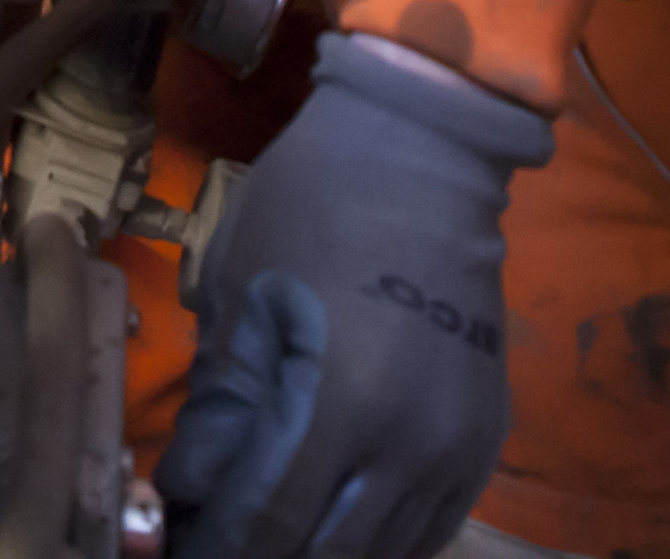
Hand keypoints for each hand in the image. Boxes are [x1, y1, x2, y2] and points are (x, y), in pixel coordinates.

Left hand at [158, 34, 553, 558]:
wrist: (424, 150)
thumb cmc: (312, 203)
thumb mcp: (241, 295)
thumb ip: (221, 403)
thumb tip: (190, 491)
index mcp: (341, 401)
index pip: (271, 521)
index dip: (221, 547)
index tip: (183, 552)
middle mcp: (410, 443)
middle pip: (330, 554)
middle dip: (266, 557)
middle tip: (220, 546)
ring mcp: (458, 446)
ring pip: (385, 552)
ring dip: (323, 554)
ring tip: (272, 540)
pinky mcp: (486, 437)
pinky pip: (432, 527)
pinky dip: (381, 543)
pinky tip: (337, 533)